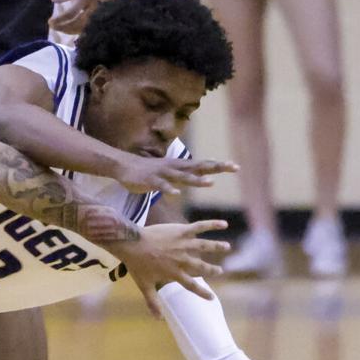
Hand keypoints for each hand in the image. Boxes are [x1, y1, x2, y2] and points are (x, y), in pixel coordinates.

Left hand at [48, 0, 129, 35]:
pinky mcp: (110, 11)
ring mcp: (104, 8)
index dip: (60, 19)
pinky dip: (83, 27)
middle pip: (79, 23)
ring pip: (87, 26)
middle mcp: (96, 4)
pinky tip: (75, 26)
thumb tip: (54, 0)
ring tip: (63, 28)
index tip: (50, 22)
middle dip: (65, 28)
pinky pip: (94, 23)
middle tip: (54, 27)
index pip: (71, 12)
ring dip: (73, 29)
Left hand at [110, 219, 229, 315]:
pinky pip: (200, 227)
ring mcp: (183, 245)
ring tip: (227, 247)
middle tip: (220, 270)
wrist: (131, 244)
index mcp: (175, 273)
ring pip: (205, 246)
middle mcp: (182, 260)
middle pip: (201, 266)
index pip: (192, 286)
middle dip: (212, 269)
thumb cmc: (136, 265)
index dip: (202, 292)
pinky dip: (212, 224)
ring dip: (217, 246)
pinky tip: (224, 224)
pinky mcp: (181, 231)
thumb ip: (152, 302)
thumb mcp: (144, 286)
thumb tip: (158, 319)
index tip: (211, 297)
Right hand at [114, 153, 238, 195]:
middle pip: (199, 167)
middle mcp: (175, 167)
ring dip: (196, 180)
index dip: (219, 165)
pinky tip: (177, 194)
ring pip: (183, 177)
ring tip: (210, 183)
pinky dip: (169, 190)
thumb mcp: (169, 171)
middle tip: (233, 167)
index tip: (236, 166)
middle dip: (216, 167)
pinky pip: (162, 186)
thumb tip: (197, 174)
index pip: (203, 165)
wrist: (124, 166)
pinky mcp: (151, 180)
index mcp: (179, 166)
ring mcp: (163, 174)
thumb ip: (184, 174)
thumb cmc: (147, 171)